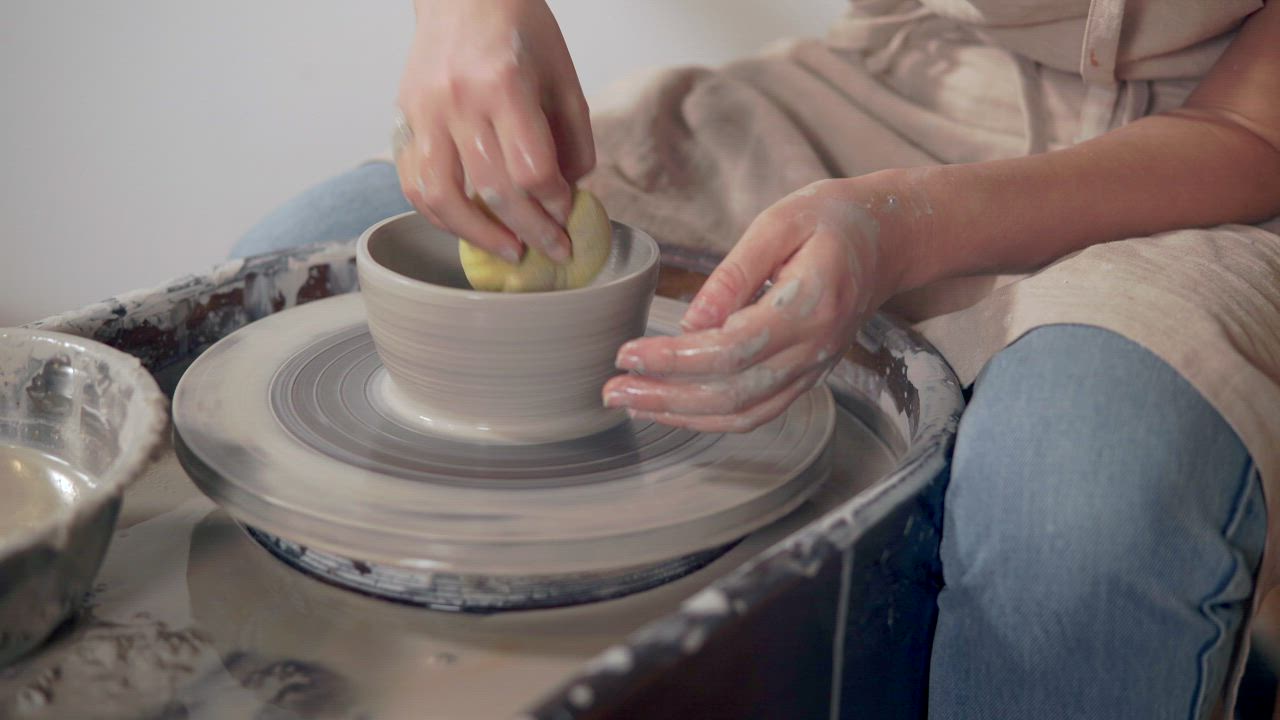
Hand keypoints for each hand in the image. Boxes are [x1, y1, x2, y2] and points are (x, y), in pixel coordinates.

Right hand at [395, 0, 594, 262]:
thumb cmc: (520, 30)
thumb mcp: (564, 76)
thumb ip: (573, 138)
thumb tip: (569, 193)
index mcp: (505, 86)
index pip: (532, 170)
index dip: (554, 203)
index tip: (568, 213)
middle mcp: (459, 101)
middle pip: (495, 190)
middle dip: (531, 230)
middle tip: (553, 250)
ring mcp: (424, 113)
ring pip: (442, 197)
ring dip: (479, 235)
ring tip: (509, 250)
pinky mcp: (403, 120)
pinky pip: (414, 183)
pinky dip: (441, 215)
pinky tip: (468, 227)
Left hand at [602, 179, 898, 432]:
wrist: (887, 240)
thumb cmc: (830, 219)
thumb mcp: (780, 222)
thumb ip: (733, 274)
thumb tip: (688, 322)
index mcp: (809, 306)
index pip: (731, 349)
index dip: (674, 360)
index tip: (626, 352)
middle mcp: (813, 349)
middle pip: (732, 392)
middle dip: (665, 397)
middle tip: (611, 389)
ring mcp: (812, 370)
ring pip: (743, 414)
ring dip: (682, 416)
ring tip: (631, 402)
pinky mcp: (805, 377)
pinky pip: (757, 413)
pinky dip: (710, 420)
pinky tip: (672, 409)